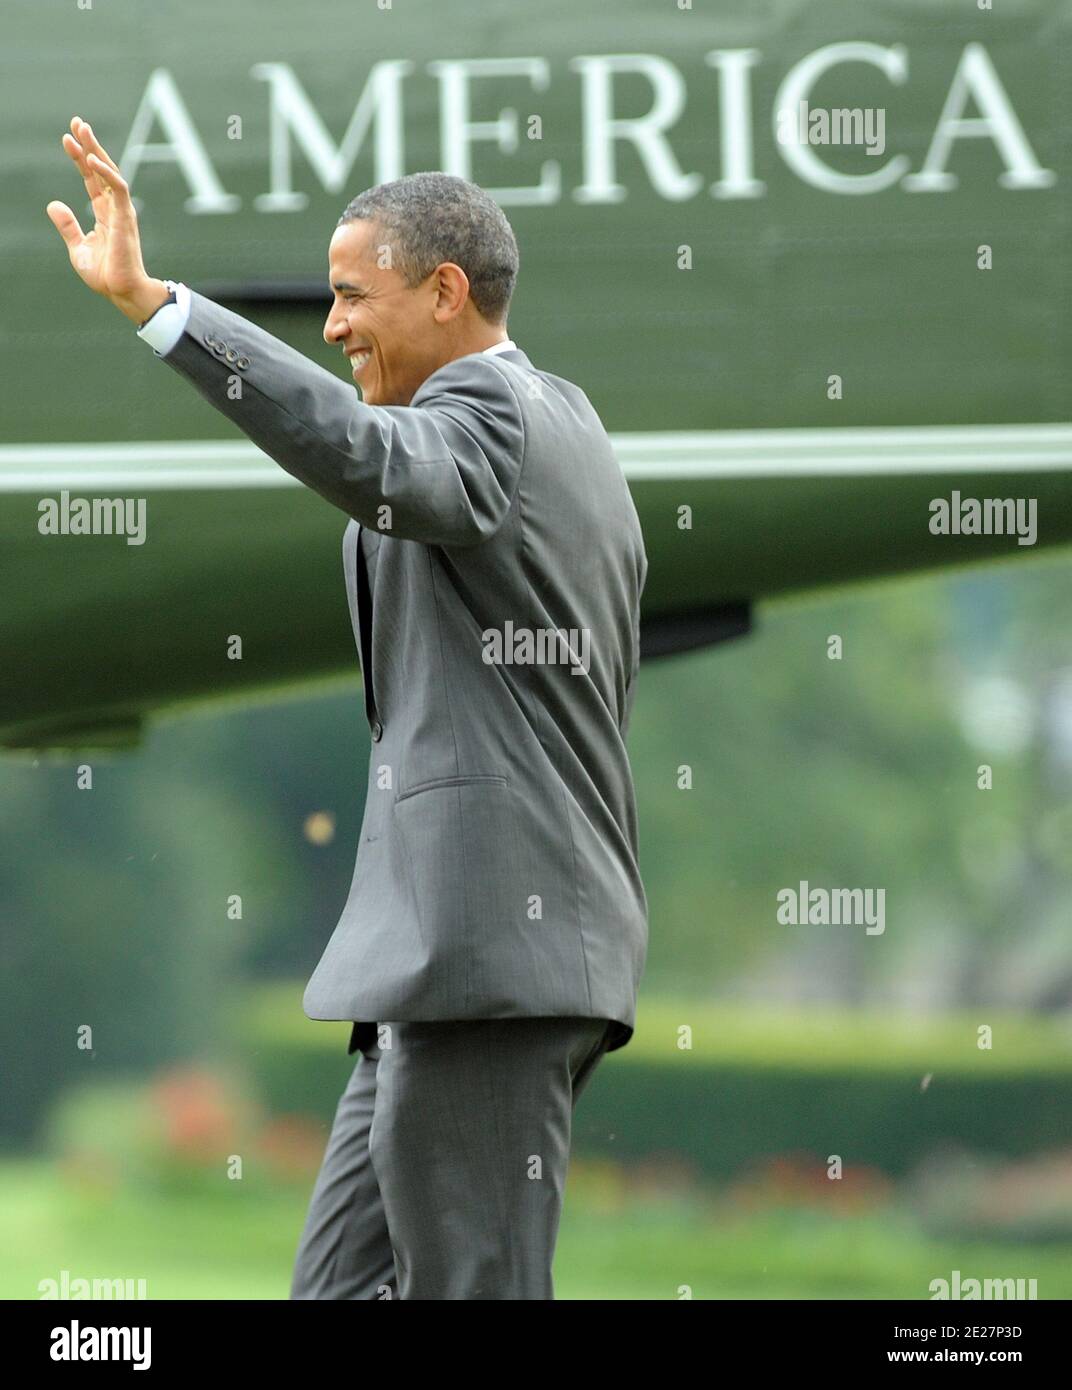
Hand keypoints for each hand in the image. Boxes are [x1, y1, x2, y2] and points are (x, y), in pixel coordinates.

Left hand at [46, 115, 169, 323]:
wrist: (120, 291)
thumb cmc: (105, 275)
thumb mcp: (78, 248)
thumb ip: (67, 225)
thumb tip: (53, 204)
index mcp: (104, 214)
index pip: (91, 179)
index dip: (79, 159)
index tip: (67, 139)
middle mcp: (114, 208)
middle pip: (101, 169)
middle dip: (89, 145)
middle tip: (77, 122)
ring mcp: (121, 211)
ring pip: (110, 172)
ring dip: (96, 150)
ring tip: (82, 130)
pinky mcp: (125, 217)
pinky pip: (117, 188)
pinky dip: (105, 172)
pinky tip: (91, 159)